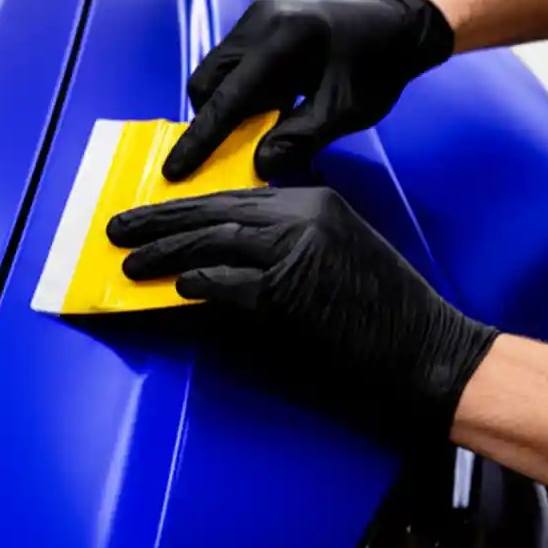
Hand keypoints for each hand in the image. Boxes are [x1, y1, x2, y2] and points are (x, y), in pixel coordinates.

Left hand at [107, 186, 498, 444]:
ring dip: (165, 253)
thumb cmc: (385, 312)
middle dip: (161, 221)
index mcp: (315, 201)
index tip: (152, 215)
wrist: (428, 350)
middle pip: (215, 211)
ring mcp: (297, 249)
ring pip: (214, 240)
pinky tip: (175, 288)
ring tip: (129, 262)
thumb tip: (215, 257)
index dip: (186, 207)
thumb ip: (283, 245)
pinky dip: (199, 283)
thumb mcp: (337, 254)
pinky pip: (229, 282)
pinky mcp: (290, 290)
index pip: (235, 198)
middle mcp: (304, 214)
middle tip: (119, 230)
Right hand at [162, 0, 453, 181]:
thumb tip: (259, 167)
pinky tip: (270, 102)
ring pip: (214, 71)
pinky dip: (238, 89)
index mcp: (283, 41)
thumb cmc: (376, 69)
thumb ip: (300, 139)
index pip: (227, 99)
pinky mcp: (258, 19)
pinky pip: (229, 62)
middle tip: (241, 146)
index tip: (174, 170)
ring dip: (226, 104)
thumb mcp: (343, 112)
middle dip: (213, 119)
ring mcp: (255, 15)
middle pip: (207, 81)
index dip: (199, 139)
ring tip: (265, 121)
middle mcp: (260, 20)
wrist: (396, 27)